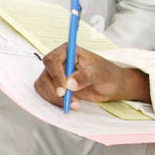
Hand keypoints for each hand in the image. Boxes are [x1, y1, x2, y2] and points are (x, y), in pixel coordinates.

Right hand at [33, 43, 149, 109]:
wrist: (111, 85)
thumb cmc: (108, 74)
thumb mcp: (100, 73)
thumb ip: (86, 76)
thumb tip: (70, 83)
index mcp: (68, 51)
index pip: (52, 60)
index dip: (56, 75)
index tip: (64, 89)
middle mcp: (59, 62)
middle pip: (45, 74)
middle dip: (54, 90)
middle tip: (67, 99)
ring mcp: (55, 75)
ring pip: (43, 85)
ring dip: (55, 98)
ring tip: (73, 103)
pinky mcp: (55, 86)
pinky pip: (46, 94)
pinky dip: (55, 101)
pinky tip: (70, 104)